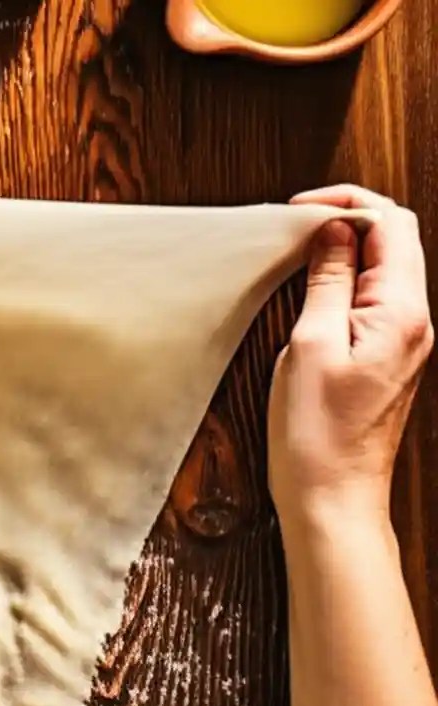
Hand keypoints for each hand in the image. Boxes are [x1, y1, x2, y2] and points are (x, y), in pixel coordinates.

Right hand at [269, 185, 432, 529]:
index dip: (346, 203)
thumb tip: (331, 232)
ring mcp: (405, 339)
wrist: (334, 496)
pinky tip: (312, 286)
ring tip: (298, 251)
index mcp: (401, 312)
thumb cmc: (317, 433)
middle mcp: (415, 321)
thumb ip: (327, 281)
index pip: (391, 225)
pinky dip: (345, 278)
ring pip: (385, 267)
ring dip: (345, 248)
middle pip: (396, 239)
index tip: (297, 209)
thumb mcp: (310, 344)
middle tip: (295, 222)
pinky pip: (373, 297)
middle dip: (349, 217)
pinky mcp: (388, 355)